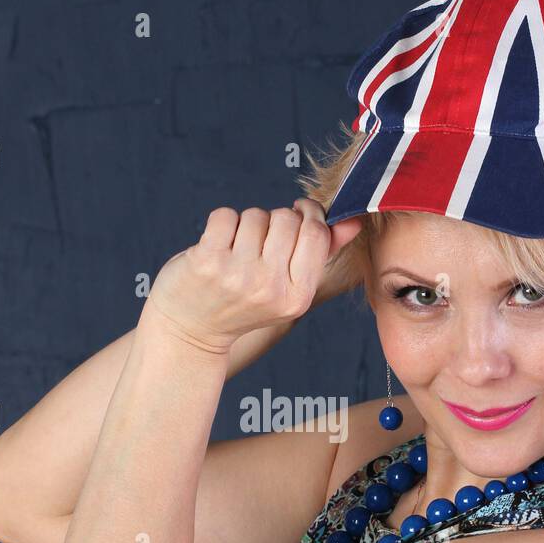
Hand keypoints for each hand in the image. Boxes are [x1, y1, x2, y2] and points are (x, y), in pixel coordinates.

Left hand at [143, 199, 364, 351]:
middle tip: (260, 243)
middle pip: (287, 219)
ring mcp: (237, 274)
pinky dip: (221, 223)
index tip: (299, 211)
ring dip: (246, 224)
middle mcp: (270, 288)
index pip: (316, 234)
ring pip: (255, 214)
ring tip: (236, 250)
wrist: (191, 330)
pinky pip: (225, 215)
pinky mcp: (207, 260)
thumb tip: (352, 222)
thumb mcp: (287, 289)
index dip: (309, 214)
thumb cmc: (241, 304)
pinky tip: (216, 247)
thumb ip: (321, 254)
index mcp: (297, 297)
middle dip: (274, 221)